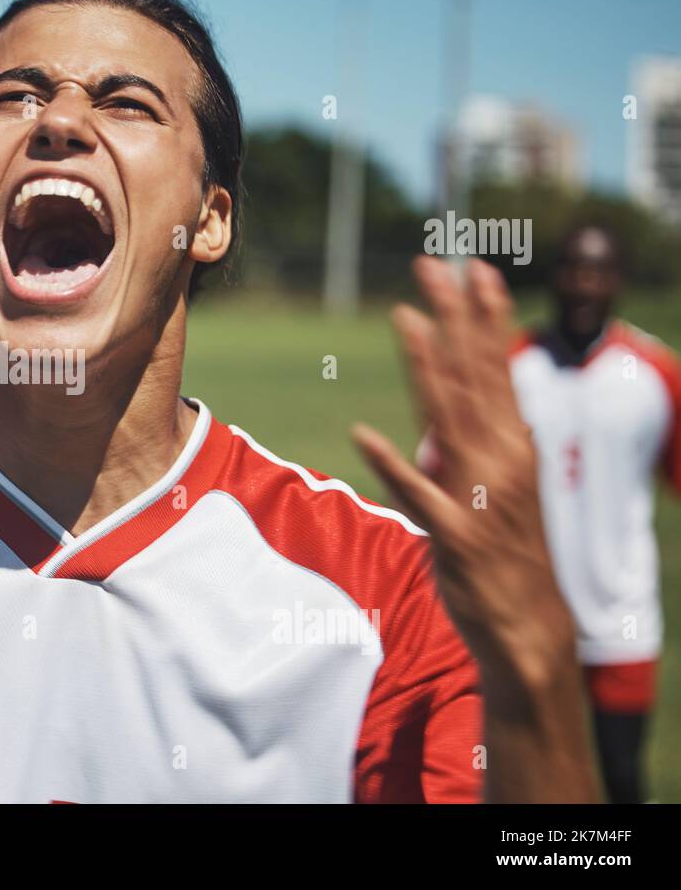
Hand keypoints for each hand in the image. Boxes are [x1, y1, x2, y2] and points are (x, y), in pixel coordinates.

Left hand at [350, 257, 575, 695]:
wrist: (527, 623)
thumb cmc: (503, 552)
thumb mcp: (487, 491)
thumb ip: (459, 454)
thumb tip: (432, 427)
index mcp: (511, 445)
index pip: (496, 369)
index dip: (483, 318)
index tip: (472, 268)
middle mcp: (501, 459)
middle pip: (474, 377)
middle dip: (454, 318)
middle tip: (433, 266)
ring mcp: (478, 494)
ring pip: (450, 418)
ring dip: (428, 366)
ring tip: (406, 319)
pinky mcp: (454, 534)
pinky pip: (419, 493)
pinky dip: (394, 464)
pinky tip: (364, 435)